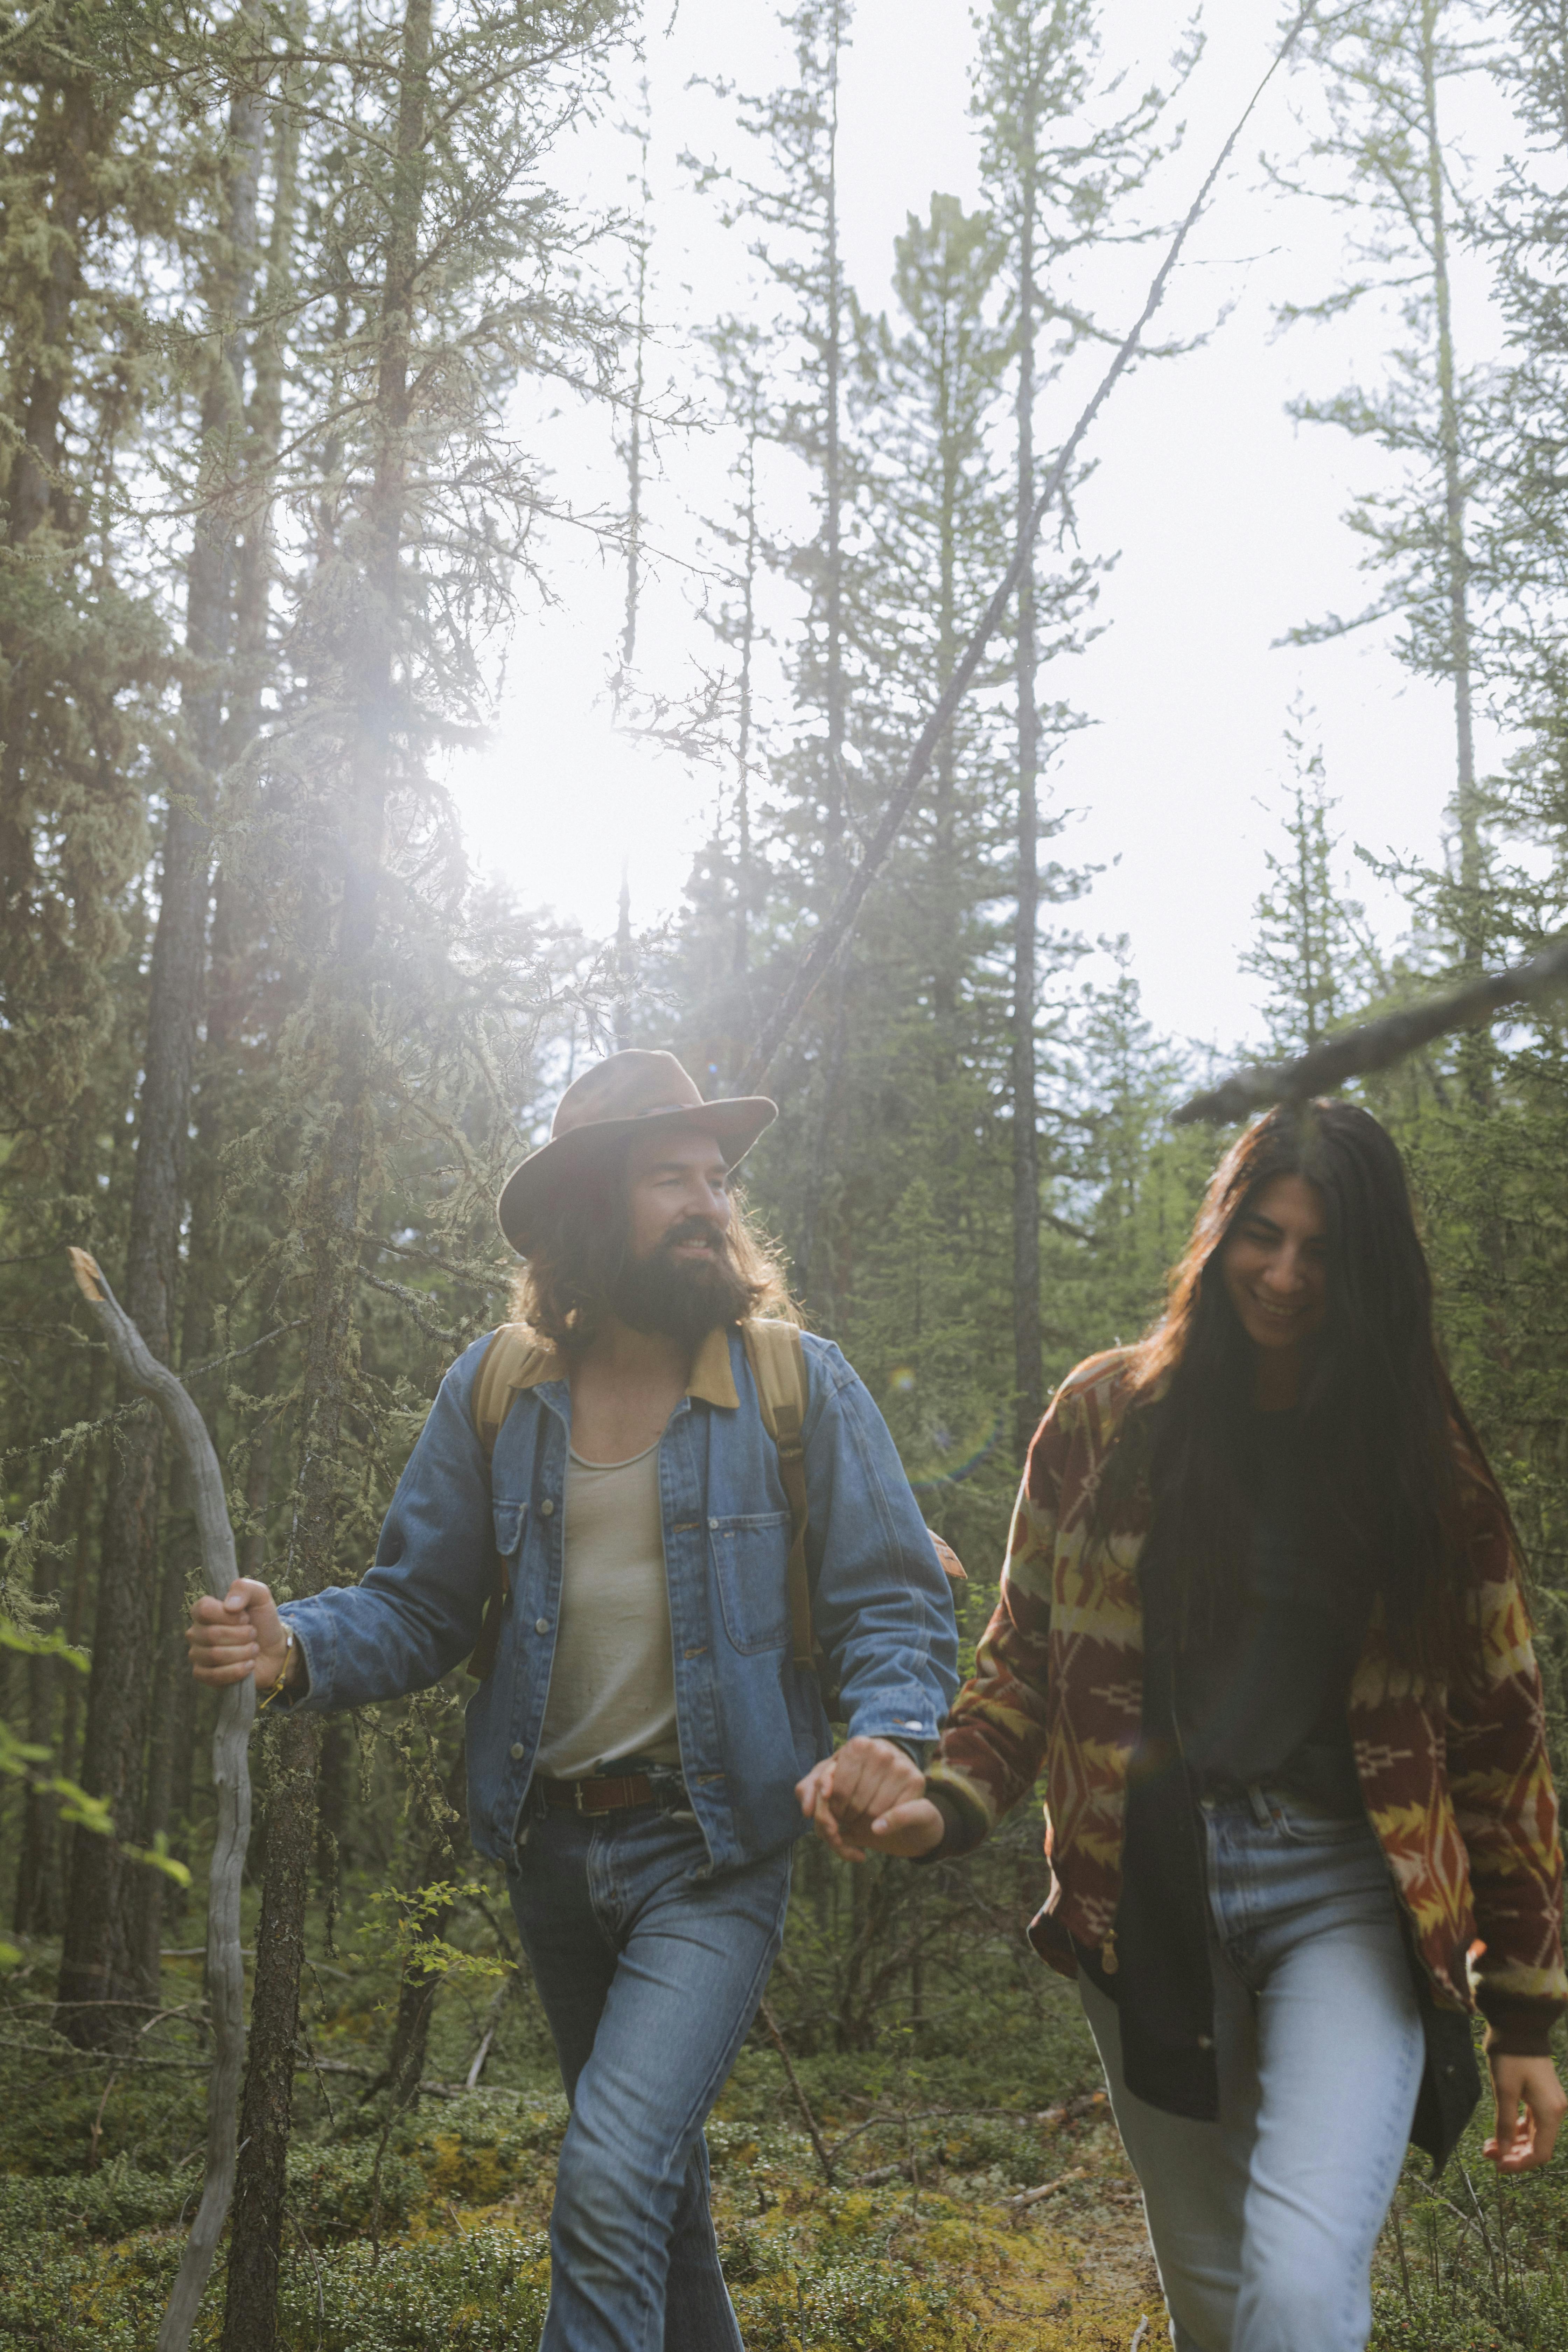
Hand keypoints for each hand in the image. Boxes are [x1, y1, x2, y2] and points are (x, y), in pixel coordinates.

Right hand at [186, 1578, 292, 1691]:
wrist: (273, 1650)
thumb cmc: (262, 1622)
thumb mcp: (260, 1597)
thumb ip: (244, 1589)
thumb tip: (229, 1606)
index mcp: (204, 1611)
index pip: (204, 1609)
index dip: (229, 1616)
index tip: (246, 1617)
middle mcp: (196, 1632)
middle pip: (212, 1634)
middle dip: (241, 1635)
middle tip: (253, 1634)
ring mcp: (197, 1654)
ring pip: (215, 1655)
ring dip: (243, 1652)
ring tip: (253, 1649)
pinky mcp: (202, 1675)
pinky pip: (214, 1675)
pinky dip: (237, 1670)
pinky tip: (248, 1665)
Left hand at [794, 1736, 934, 1862]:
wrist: (893, 1770)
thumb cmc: (855, 1774)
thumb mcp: (830, 1776)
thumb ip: (809, 1790)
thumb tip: (807, 1811)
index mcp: (857, 1745)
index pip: (835, 1791)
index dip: (831, 1809)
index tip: (835, 1810)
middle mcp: (882, 1752)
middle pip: (854, 1804)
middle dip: (847, 1818)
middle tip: (849, 1818)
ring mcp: (902, 1766)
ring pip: (874, 1813)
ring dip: (864, 1824)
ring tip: (862, 1818)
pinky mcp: (917, 1782)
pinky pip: (896, 1816)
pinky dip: (884, 1827)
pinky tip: (879, 1826)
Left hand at [1484, 2054, 1566, 2171]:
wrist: (1517, 2026)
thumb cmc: (1511, 2057)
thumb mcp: (1504, 2091)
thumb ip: (1504, 2124)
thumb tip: (1503, 2152)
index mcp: (1550, 2113)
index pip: (1539, 2153)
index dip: (1520, 2163)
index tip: (1498, 2166)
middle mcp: (1554, 2110)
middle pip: (1536, 2145)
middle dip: (1512, 2153)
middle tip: (1487, 2154)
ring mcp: (1548, 2103)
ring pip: (1531, 2134)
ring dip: (1511, 2142)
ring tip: (1488, 2145)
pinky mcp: (1539, 2096)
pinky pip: (1529, 2121)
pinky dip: (1514, 2129)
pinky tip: (1498, 2132)